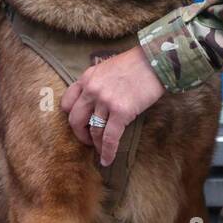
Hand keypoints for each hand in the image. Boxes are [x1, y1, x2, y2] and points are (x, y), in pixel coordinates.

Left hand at [60, 45, 165, 166]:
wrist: (155, 62)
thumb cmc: (135, 64)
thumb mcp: (107, 68)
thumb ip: (96, 83)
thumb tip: (95, 104)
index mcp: (87, 78)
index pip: (67, 103)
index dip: (71, 117)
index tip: (79, 124)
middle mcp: (92, 90)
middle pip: (75, 120)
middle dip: (80, 135)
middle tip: (88, 141)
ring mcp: (105, 101)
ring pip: (94, 131)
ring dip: (96, 144)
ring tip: (100, 150)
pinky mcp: (121, 111)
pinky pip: (110, 138)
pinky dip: (107, 152)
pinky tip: (107, 160)